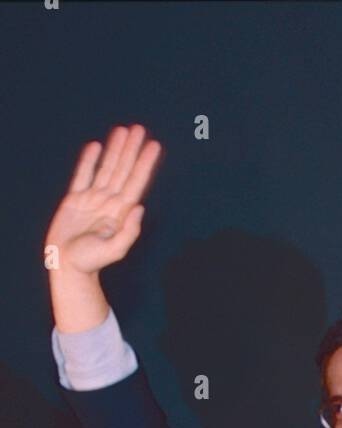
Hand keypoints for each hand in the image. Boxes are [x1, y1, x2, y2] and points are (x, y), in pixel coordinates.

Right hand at [46, 125, 161, 276]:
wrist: (67, 266)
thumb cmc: (91, 262)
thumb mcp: (114, 250)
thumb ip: (129, 232)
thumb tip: (140, 208)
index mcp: (120, 212)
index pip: (136, 182)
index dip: (145, 163)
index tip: (154, 146)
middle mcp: (109, 202)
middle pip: (123, 170)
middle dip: (131, 149)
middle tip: (139, 129)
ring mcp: (92, 199)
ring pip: (106, 168)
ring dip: (114, 149)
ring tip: (122, 130)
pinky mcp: (74, 200)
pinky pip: (82, 175)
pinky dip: (89, 160)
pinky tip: (96, 146)